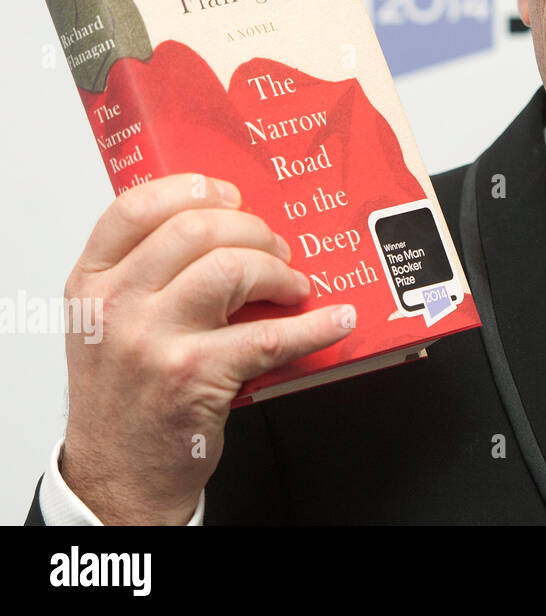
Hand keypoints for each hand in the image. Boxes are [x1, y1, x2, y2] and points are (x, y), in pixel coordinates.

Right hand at [59, 173, 353, 523]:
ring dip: (279, 272)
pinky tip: (333, 320)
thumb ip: (148, 274)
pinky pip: (271, 336)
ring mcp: (152, 340)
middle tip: (276, 251)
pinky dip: (315, 326)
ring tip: (293, 287)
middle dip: (254, 232)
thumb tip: (228, 229)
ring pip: (233, 269)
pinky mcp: (193, 375)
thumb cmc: (125, 393)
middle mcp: (115, 305)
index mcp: (92, 283)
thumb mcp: (110, 323)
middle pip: (197, 230)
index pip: (135, 207)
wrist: (119, 473)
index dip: (193, 190)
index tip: (230, 195)